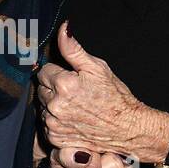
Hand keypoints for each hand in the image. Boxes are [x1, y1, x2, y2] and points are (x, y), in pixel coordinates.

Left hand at [38, 22, 158, 156]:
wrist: (127, 129)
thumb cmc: (115, 97)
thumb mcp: (97, 67)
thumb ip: (73, 48)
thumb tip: (63, 28)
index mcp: (63, 84)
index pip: (44, 71)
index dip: (57, 73)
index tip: (71, 78)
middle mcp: (55, 105)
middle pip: (41, 89)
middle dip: (54, 88)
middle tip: (75, 93)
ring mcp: (54, 124)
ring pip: (42, 107)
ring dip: (53, 105)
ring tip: (75, 107)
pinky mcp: (55, 138)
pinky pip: (46, 125)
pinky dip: (56, 122)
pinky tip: (73, 119)